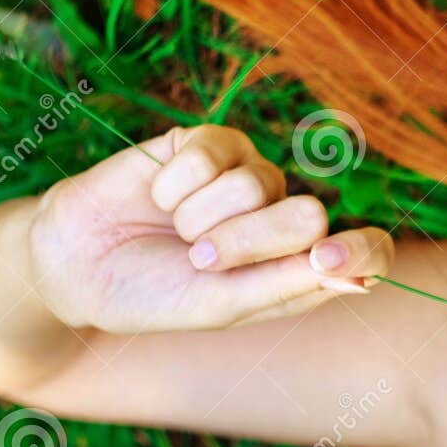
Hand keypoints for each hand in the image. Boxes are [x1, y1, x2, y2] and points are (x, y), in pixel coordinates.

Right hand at [27, 124, 394, 332]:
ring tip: (176, 230)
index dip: (360, 250)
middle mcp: (285, 214)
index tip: (326, 259)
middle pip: (309, 213)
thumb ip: (289, 286)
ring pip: (257, 183)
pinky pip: (211, 153)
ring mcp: (251, 174)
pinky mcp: (211, 142)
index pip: (368, 251)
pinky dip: (174, 184)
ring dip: (201, 217)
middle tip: (199, 258)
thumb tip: (359, 280)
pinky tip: (158, 195)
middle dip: (247, 242)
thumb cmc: (157, 293)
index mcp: (301, 262)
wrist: (77, 265)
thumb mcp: (223, 304)